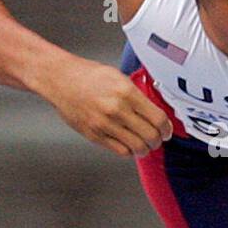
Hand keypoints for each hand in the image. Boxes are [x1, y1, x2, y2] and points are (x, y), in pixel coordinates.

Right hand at [43, 56, 171, 157]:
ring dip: (146, 149)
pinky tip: (130, 145)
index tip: (167, 131)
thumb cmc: (88, 75)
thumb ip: (136, 95)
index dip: (167, 128)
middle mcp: (117, 109)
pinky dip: (130, 151)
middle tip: (158, 139)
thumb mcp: (118, 77)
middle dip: (158, 140)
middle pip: (151, 135)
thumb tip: (155, 112)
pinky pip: (121, 151)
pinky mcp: (94, 135)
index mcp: (126, 92)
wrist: (60, 79)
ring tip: (145, 145)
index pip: (158, 118)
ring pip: (137, 147)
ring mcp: (104, 124)